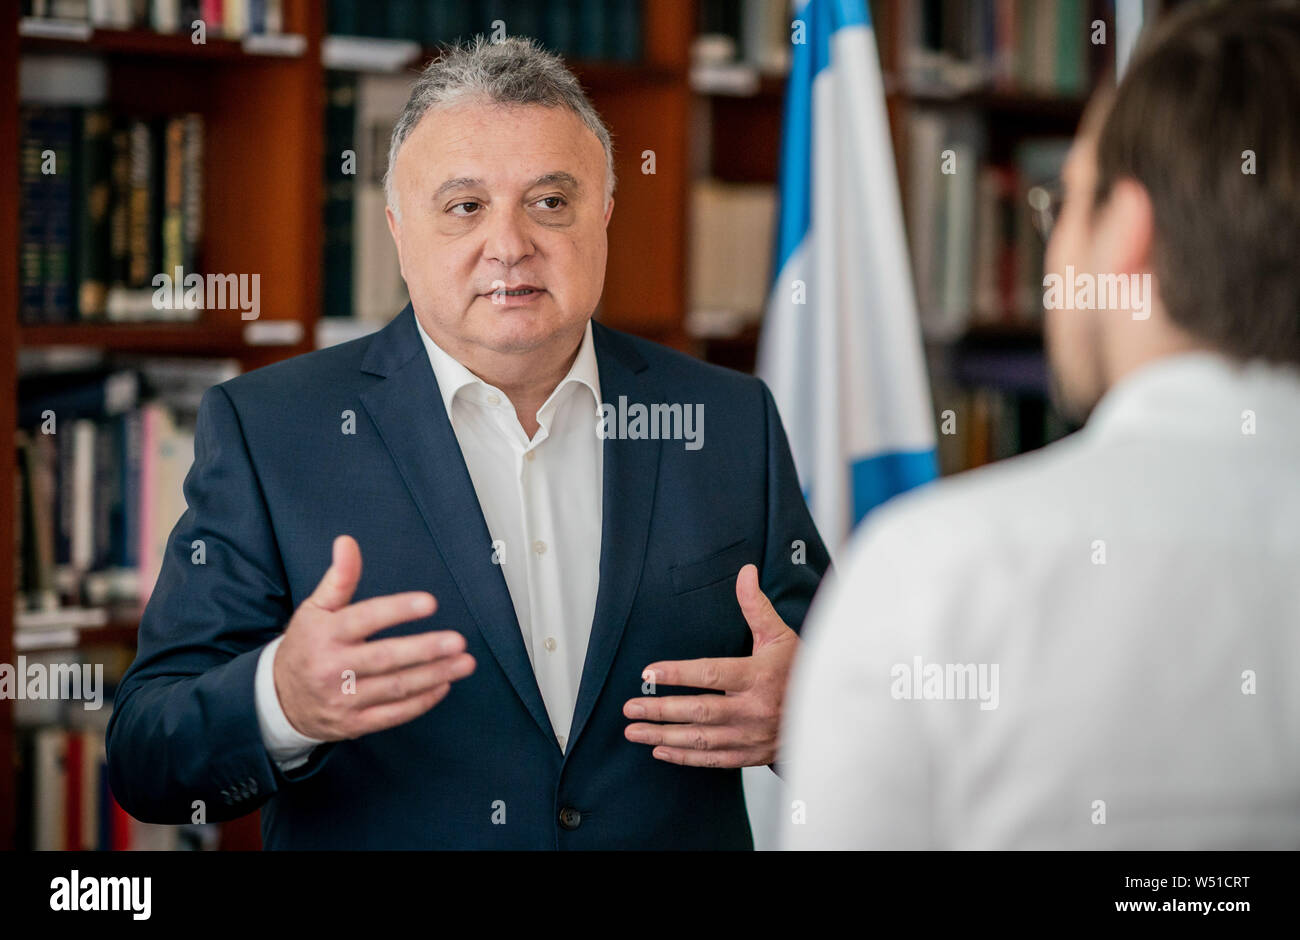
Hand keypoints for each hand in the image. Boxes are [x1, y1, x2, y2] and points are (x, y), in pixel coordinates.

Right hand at [273, 534, 475, 740]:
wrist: (278, 699)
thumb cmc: (306, 645)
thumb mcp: (315, 608)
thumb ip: (339, 578)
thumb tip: (347, 542)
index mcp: (325, 634)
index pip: (365, 619)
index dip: (398, 610)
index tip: (430, 603)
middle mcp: (333, 667)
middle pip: (386, 658)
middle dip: (426, 649)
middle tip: (458, 641)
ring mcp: (343, 699)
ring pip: (395, 688)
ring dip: (434, 675)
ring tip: (464, 663)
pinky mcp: (353, 724)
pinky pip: (392, 715)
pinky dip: (421, 702)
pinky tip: (444, 685)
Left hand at [622, 563, 796, 767]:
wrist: (827, 714)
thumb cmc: (799, 670)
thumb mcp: (781, 635)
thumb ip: (756, 606)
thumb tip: (745, 572)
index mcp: (758, 676)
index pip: (711, 674)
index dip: (678, 674)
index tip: (649, 673)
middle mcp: (753, 709)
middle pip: (699, 711)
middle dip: (660, 710)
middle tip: (629, 706)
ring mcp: (750, 735)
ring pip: (700, 739)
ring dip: (663, 736)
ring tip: (633, 730)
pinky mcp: (750, 754)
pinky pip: (713, 759)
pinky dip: (684, 758)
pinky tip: (659, 750)